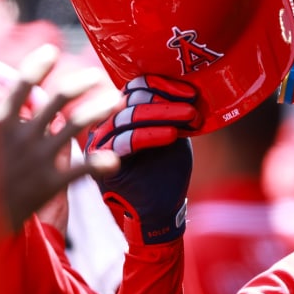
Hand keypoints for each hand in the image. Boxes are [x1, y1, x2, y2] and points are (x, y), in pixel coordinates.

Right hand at [0, 44, 119, 233]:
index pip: (23, 84)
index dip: (38, 65)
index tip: (52, 51)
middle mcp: (24, 135)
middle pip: (60, 100)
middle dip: (81, 84)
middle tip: (96, 76)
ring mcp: (39, 159)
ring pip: (77, 126)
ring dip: (99, 111)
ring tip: (116, 101)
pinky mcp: (50, 184)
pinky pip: (81, 171)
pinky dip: (100, 164)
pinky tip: (115, 159)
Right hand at [85, 75, 199, 246]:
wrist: (160, 208)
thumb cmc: (167, 170)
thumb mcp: (174, 134)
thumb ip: (172, 112)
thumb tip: (186, 86)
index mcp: (122, 113)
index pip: (136, 88)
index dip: (162, 85)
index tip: (189, 91)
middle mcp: (107, 124)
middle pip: (132, 100)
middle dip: (165, 100)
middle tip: (192, 104)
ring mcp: (102, 142)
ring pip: (128, 118)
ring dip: (163, 114)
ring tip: (189, 115)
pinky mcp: (103, 161)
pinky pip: (125, 142)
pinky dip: (150, 135)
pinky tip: (171, 134)